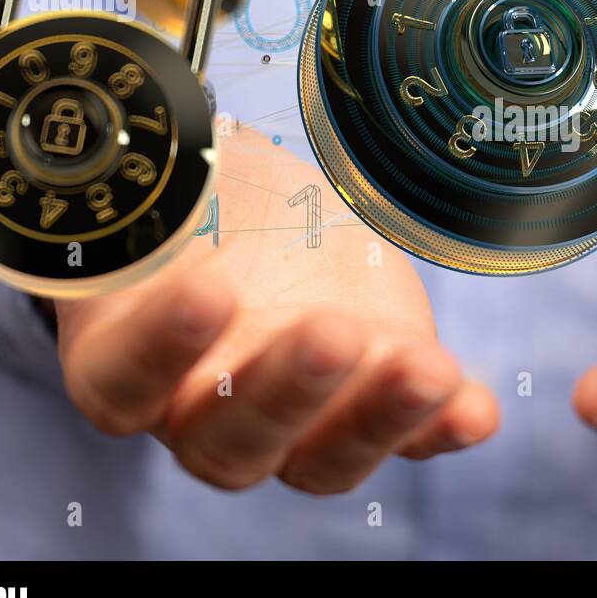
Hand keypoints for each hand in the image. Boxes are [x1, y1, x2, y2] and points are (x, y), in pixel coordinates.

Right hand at [55, 127, 498, 492]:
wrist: (261, 219)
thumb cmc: (200, 204)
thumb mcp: (166, 189)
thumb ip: (152, 195)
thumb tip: (140, 140)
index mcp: (123, 359)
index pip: (122, 382)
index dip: (159, 349)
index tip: (208, 291)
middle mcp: (199, 414)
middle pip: (230, 441)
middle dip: (287, 390)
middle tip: (332, 333)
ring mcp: (293, 425)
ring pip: (323, 458)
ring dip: (378, 417)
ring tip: (429, 370)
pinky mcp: (369, 408)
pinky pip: (405, 441)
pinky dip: (442, 429)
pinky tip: (474, 410)